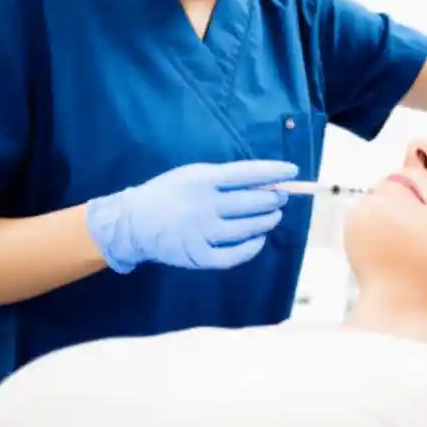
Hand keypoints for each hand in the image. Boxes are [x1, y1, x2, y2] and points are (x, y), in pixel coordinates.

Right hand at [86, 160, 298, 273]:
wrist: (132, 222)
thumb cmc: (169, 193)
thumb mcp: (192, 175)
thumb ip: (224, 178)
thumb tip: (264, 182)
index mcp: (203, 179)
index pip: (247, 173)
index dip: (273, 172)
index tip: (293, 171)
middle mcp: (204, 205)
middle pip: (252, 202)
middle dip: (274, 199)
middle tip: (282, 198)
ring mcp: (201, 232)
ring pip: (247, 229)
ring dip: (267, 221)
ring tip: (274, 216)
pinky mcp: (197, 255)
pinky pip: (233, 256)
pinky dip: (251, 249)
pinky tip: (258, 240)